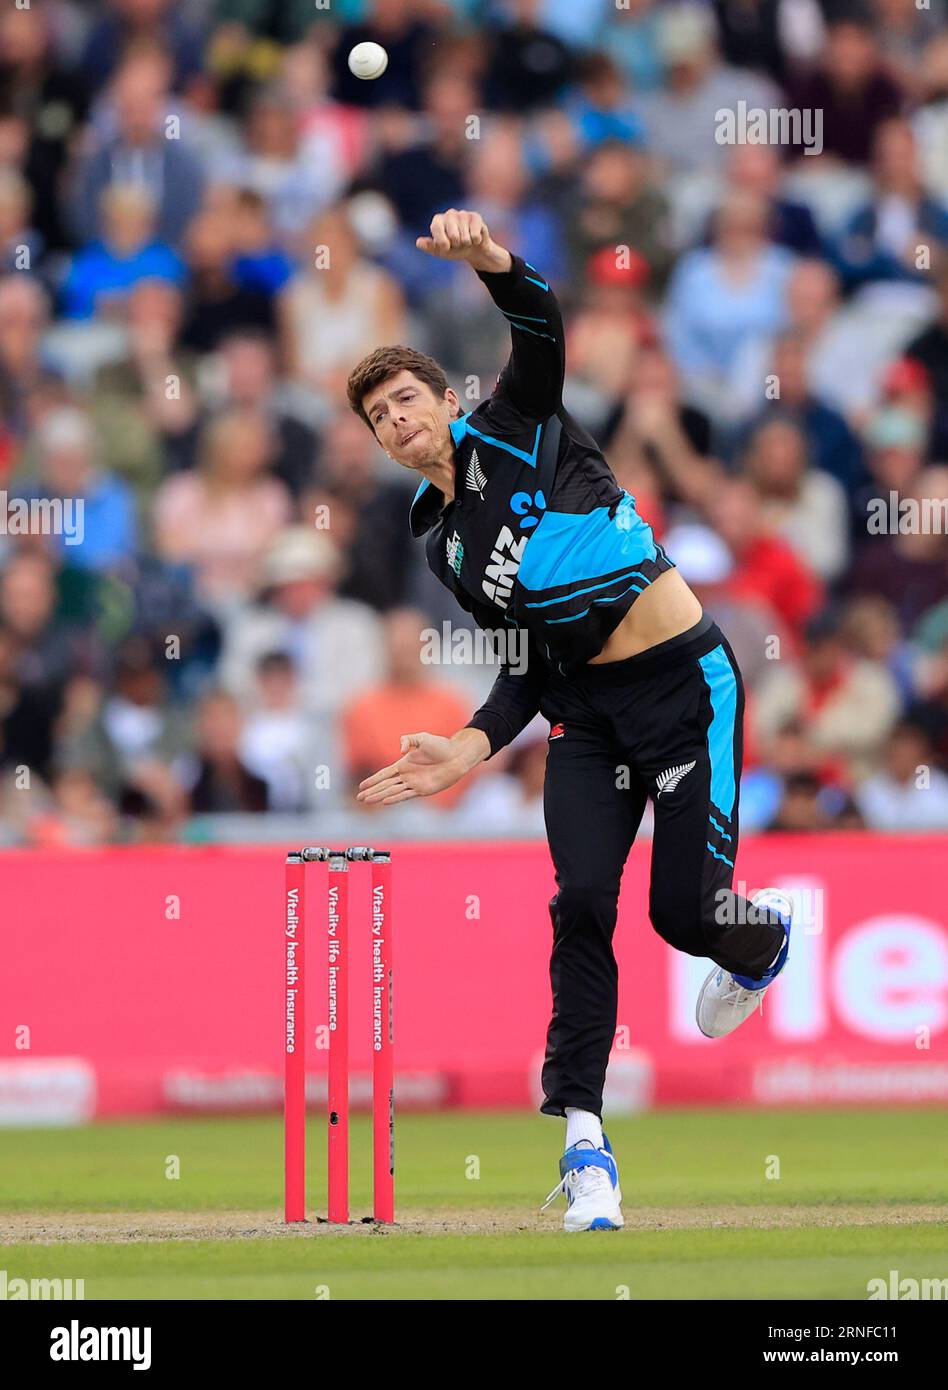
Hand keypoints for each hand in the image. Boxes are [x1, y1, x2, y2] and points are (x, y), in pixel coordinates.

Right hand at [356, 729, 485, 805]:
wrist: (456, 756)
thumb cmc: (441, 746)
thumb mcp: (422, 738)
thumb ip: (409, 739)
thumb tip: (401, 750)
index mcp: (404, 764)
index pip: (384, 774)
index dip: (373, 780)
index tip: (361, 786)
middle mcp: (407, 775)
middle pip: (385, 785)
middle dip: (372, 791)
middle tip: (359, 798)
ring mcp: (414, 784)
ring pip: (392, 792)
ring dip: (379, 796)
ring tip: (367, 801)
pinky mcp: (423, 790)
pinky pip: (406, 795)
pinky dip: (395, 798)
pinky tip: (385, 801)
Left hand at [415, 209, 510, 271]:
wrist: (473, 249)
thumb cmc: (454, 249)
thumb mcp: (440, 251)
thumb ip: (429, 247)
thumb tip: (418, 243)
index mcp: (438, 221)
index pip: (437, 228)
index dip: (442, 241)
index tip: (446, 247)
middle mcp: (449, 214)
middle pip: (453, 236)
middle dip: (456, 245)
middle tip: (457, 244)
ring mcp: (463, 214)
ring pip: (465, 237)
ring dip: (466, 243)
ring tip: (465, 241)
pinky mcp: (475, 217)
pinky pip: (475, 235)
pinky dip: (475, 241)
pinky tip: (474, 238)